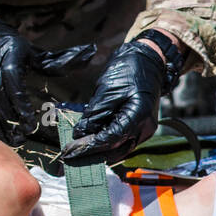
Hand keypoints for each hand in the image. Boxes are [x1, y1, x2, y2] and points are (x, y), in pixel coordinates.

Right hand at [0, 15, 95, 144]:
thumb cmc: (10, 47)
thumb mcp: (32, 51)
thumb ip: (58, 60)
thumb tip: (89, 54)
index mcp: (8, 57)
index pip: (11, 81)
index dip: (19, 102)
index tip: (30, 120)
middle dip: (11, 118)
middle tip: (25, 136)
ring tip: (14, 141)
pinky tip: (0, 135)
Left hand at [60, 39, 165, 163]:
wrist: (147, 61)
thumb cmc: (129, 71)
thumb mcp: (107, 90)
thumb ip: (94, 114)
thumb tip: (79, 133)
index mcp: (138, 116)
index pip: (110, 139)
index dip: (88, 147)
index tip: (69, 151)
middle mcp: (145, 128)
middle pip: (115, 149)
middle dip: (91, 154)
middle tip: (68, 154)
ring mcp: (145, 130)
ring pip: (119, 149)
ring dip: (98, 151)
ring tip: (77, 151)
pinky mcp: (140, 128)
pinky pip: (122, 142)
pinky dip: (107, 144)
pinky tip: (91, 142)